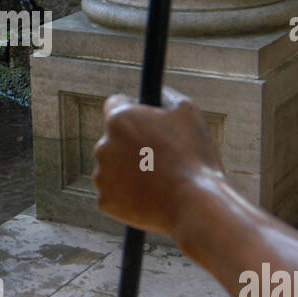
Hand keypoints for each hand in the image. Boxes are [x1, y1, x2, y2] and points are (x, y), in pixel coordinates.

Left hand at [92, 87, 223, 237]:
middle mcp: (103, 146)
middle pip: (114, 139)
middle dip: (131, 145)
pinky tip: (151, 197)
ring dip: (129, 171)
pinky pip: (115, 194)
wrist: (195, 204)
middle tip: (158, 156)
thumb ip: (166, 96)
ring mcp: (101, 176)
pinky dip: (128, 196)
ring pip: (113, 168)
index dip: (131, 110)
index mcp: (119, 120)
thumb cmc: (195, 156)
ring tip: (159, 179)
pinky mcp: (105, 202)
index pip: (114, 104)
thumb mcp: (188, 112)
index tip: (142, 121)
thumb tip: (156, 92)